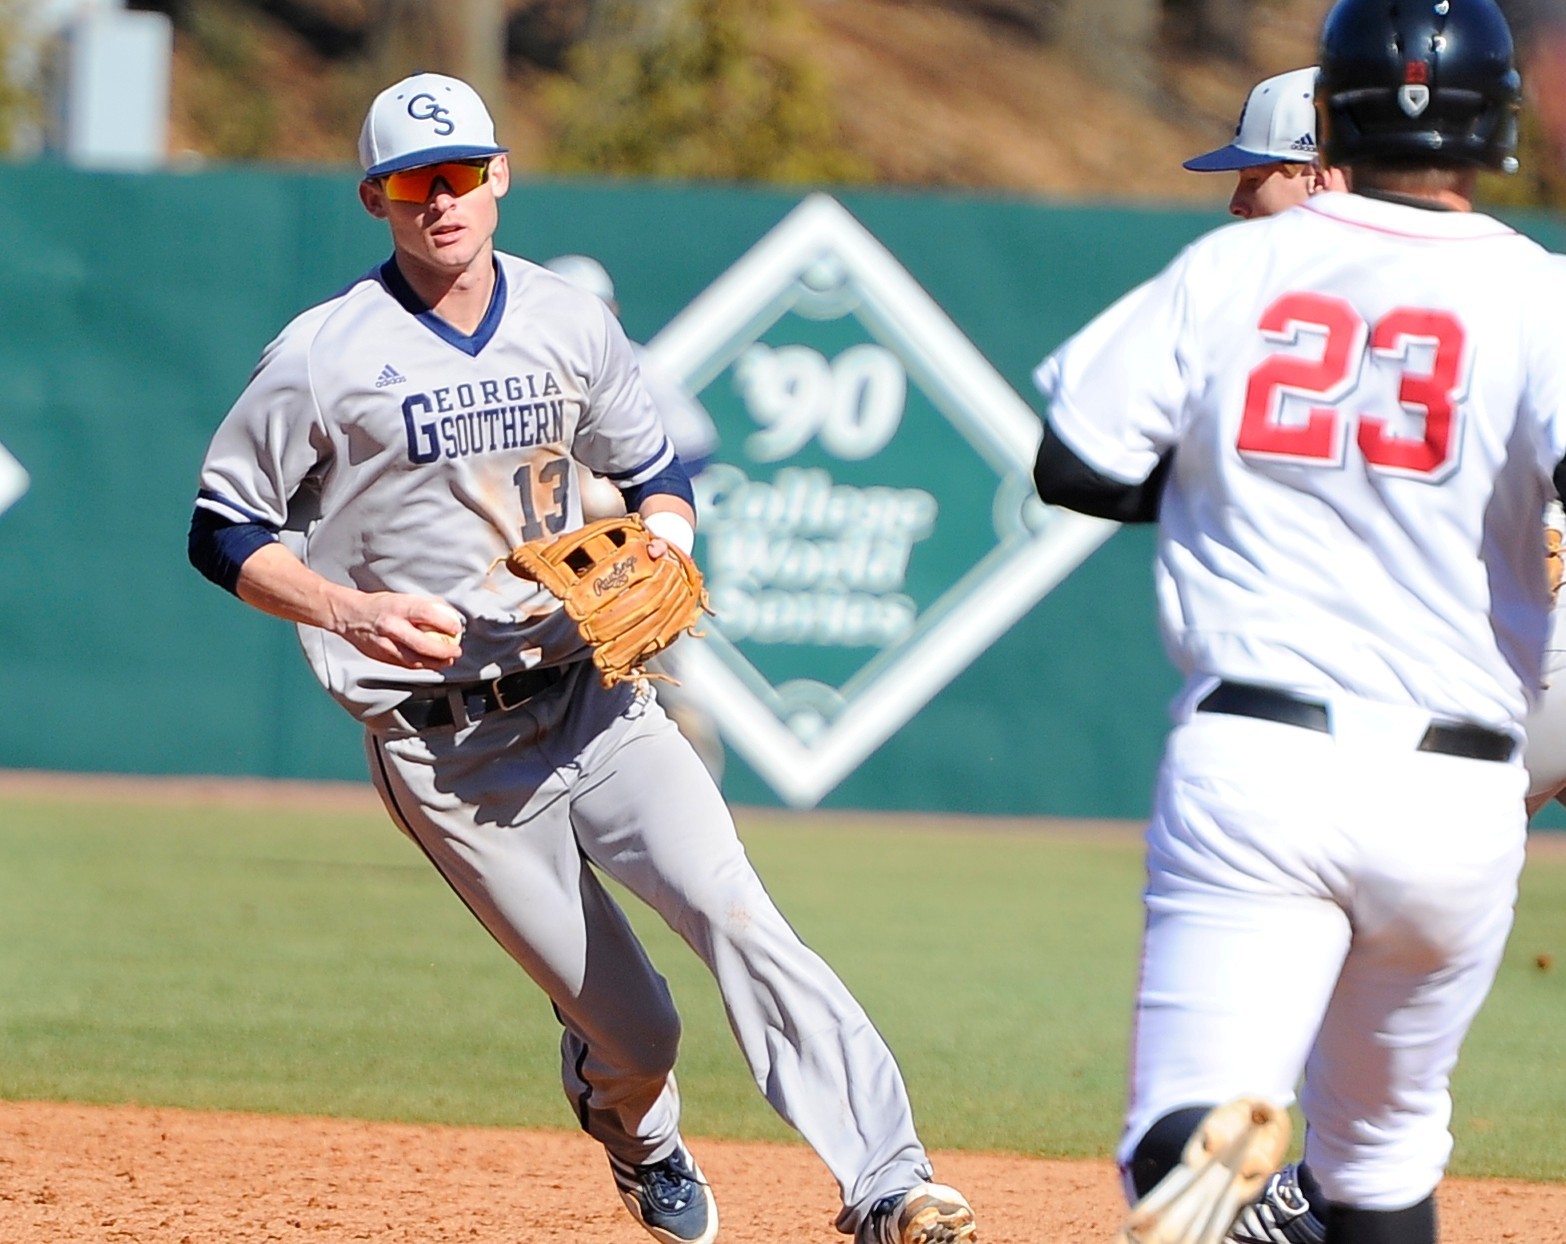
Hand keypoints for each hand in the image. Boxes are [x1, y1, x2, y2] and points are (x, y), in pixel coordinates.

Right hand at [332, 592, 463, 669]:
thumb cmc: (380, 605)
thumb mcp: (402, 598)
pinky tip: (431, 664)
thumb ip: (424, 606)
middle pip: (422, 643)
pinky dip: (421, 665)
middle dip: (443, 651)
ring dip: (435, 663)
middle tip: (456, 652)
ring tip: (447, 661)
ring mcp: (385, 643)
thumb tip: (449, 613)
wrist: (350, 615)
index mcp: (399, 607)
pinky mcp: (381, 656)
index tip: (457, 628)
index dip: (446, 623)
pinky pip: (405, 664)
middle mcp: (392, 626)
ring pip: (415, 659)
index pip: (427, 614)